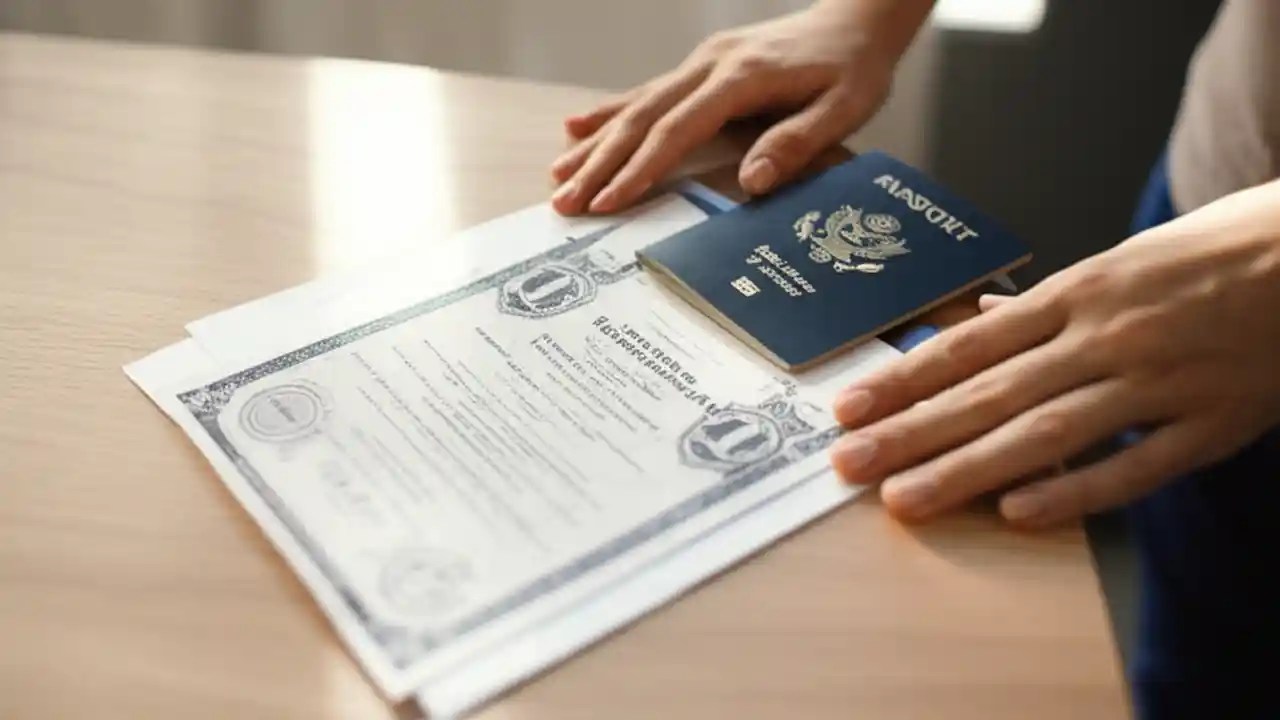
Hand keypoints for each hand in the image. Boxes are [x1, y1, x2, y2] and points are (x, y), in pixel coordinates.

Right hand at [549, 0, 930, 214]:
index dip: (640, 168)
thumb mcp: (846, 107)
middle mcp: (710, 64)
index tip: (608, 202)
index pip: (677, 129)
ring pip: (637, 104)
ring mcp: (701, 61)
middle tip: (565, 202)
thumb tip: (751, 181)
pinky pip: (648, 92)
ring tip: (558, 176)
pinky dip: (610, 112)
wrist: (858, 17)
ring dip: (596, 142)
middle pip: (643, 117)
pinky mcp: (702, 65)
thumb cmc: (855, 67)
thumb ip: (798, 141)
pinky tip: (577, 127)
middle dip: (600, 163)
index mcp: (741, 77)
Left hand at [828, 179, 1279, 528]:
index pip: (970, 345)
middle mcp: (1105, 336)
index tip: (848, 408)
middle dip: (911, 432)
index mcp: (1079, 292)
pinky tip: (1021, 516)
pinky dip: (1077, 493)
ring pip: (1046, 434)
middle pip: (990, 393)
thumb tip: (978, 324)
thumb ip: (1046, 307)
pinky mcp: (1210, 422)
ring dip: (968, 469)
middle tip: (848, 465)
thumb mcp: (1119, 266)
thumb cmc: (1211, 255)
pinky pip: (1136, 468)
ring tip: (906, 499)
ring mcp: (1158, 381)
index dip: (903, 379)